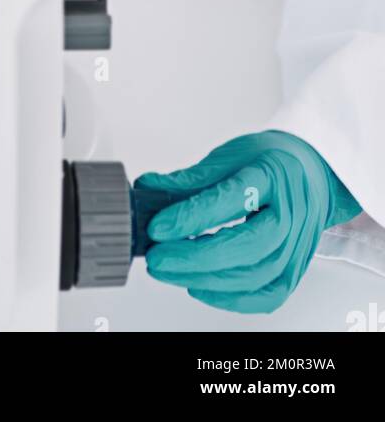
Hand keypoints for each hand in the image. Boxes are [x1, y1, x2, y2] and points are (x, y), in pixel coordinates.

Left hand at [135, 130, 361, 313]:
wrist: (311, 175)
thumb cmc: (268, 163)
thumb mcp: (228, 157)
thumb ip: (188, 179)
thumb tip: (146, 188)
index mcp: (272, 174)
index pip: (231, 199)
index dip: (191, 216)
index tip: (156, 227)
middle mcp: (291, 212)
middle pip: (248, 245)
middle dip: (195, 257)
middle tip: (157, 258)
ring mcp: (298, 245)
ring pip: (256, 275)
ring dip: (205, 279)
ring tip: (168, 271)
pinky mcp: (296, 270)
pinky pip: (267, 296)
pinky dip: (230, 299)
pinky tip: (198, 287)